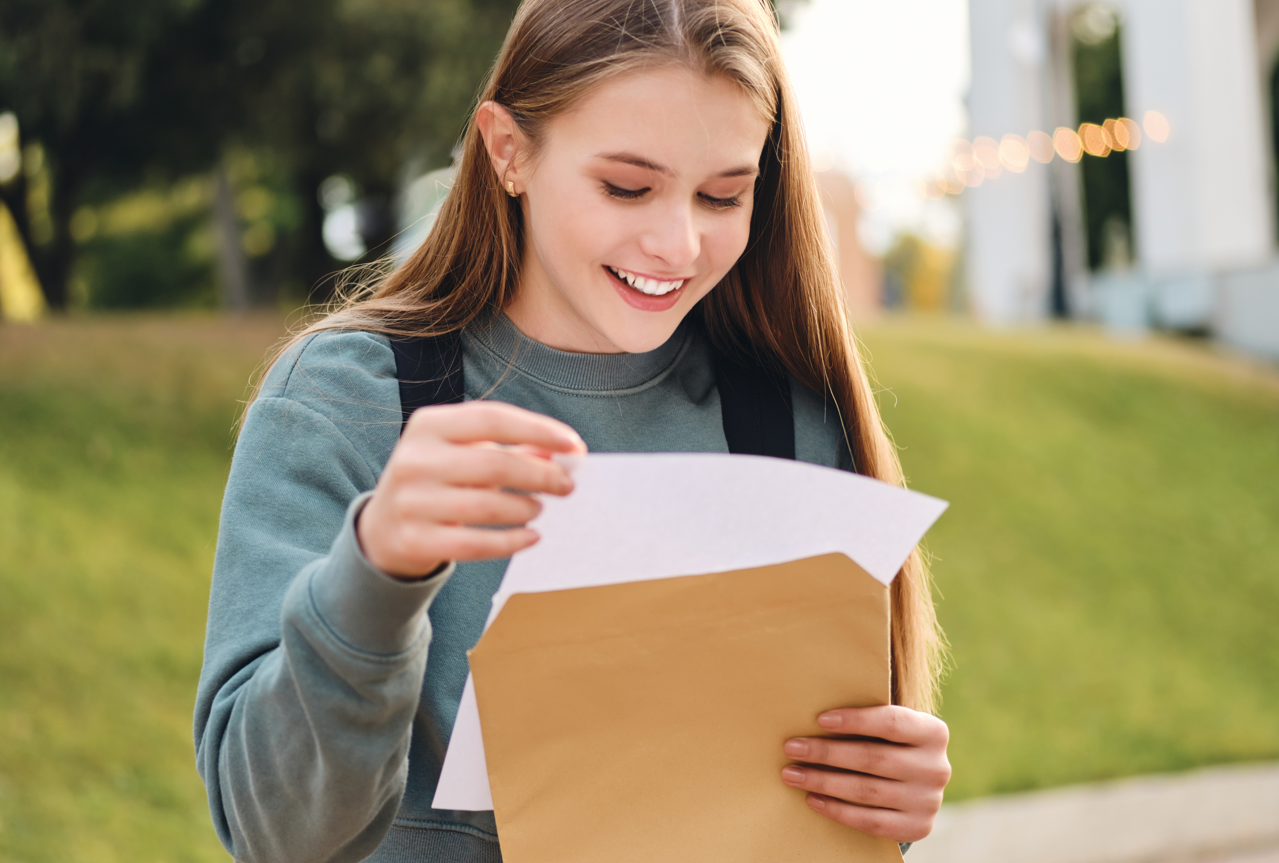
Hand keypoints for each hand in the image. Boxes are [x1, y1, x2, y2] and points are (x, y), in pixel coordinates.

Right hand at [357, 401, 586, 577]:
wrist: (382, 529)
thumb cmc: (437, 481)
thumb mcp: (462, 454)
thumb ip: (508, 449)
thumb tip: (561, 453)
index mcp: (427, 425)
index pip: (493, 418)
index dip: (538, 430)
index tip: (574, 445)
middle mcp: (414, 459)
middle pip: (495, 464)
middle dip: (541, 475)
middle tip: (567, 485)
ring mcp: (410, 502)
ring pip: (487, 505)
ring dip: (526, 507)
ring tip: (540, 508)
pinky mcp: (414, 540)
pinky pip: (475, 543)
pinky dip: (511, 541)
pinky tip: (531, 537)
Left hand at [781, 705, 949, 842]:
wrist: (917, 787)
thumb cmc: (891, 746)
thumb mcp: (892, 730)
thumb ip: (867, 721)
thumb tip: (814, 718)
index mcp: (933, 733)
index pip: (891, 723)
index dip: (855, 720)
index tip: (820, 720)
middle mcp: (936, 767)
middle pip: (873, 758)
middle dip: (826, 753)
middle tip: (792, 747)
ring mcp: (928, 801)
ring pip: (866, 791)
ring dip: (823, 782)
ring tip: (793, 774)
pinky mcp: (917, 827)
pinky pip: (870, 821)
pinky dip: (837, 810)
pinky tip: (813, 799)